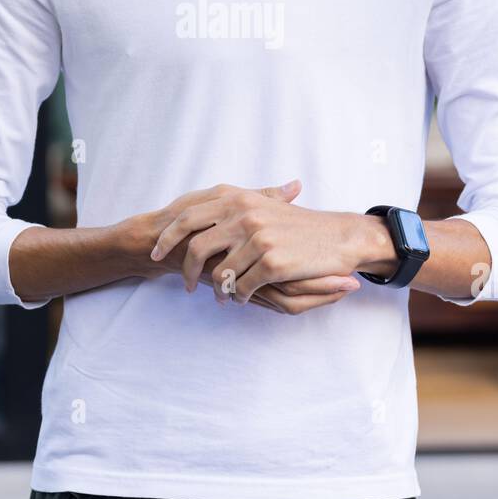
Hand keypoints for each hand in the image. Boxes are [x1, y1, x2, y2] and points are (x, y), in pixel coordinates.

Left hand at [148, 179, 381, 313]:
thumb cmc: (301, 224)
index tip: (157, 250)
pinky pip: (241, 286)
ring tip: (219, 297)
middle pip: (195, 245)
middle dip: (185, 268)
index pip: (188, 216)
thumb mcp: (265, 204)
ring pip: (219, 272)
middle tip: (185, 284)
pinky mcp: (271, 262)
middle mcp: (244, 215)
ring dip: (217, 289)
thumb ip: (234, 204)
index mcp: (238, 198)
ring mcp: (257, 239)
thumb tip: (197, 205)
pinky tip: (239, 299)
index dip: (168, 235)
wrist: (340, 236)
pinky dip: (237, 296)